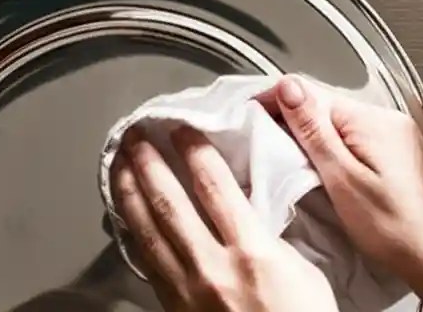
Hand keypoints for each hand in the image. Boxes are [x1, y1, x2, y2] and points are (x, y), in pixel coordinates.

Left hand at [112, 126, 339, 311]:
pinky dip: (132, 232)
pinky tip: (124, 216)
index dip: (194, 151)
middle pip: (170, 202)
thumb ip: (269, 236)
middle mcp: (213, 267)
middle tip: (137, 135)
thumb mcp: (303, 271)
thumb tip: (247, 212)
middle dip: (149, 163)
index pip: (214, 187)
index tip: (182, 128)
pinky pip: (146, 262)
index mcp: (252, 252)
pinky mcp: (174, 307)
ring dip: (129, 191)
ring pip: (148, 230)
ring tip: (119, 164)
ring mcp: (188, 290)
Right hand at [261, 76, 422, 311]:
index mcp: (370, 120)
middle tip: (261, 142)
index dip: (273, 100)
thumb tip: (288, 87)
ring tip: (287, 158)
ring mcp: (394, 134)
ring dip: (310, 133)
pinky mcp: (397, 151)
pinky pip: (354, 137)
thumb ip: (313, 130)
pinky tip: (322, 169)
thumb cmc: (395, 229)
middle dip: (289, 118)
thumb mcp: (342, 180)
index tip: (246, 115)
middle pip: (323, 104)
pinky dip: (332, 147)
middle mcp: (386, 118)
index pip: (309, 91)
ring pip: (337, 121)